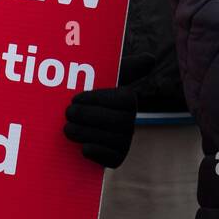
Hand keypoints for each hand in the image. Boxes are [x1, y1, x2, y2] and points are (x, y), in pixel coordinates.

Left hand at [63, 54, 154, 168]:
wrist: (68, 116)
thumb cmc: (85, 91)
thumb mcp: (100, 74)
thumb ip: (124, 65)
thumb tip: (151, 58)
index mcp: (127, 99)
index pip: (124, 101)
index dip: (99, 100)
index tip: (76, 98)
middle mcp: (129, 121)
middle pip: (119, 122)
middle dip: (90, 118)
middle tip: (68, 113)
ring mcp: (123, 141)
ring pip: (114, 140)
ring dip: (87, 134)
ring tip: (67, 129)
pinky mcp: (115, 158)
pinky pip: (113, 160)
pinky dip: (98, 154)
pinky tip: (84, 148)